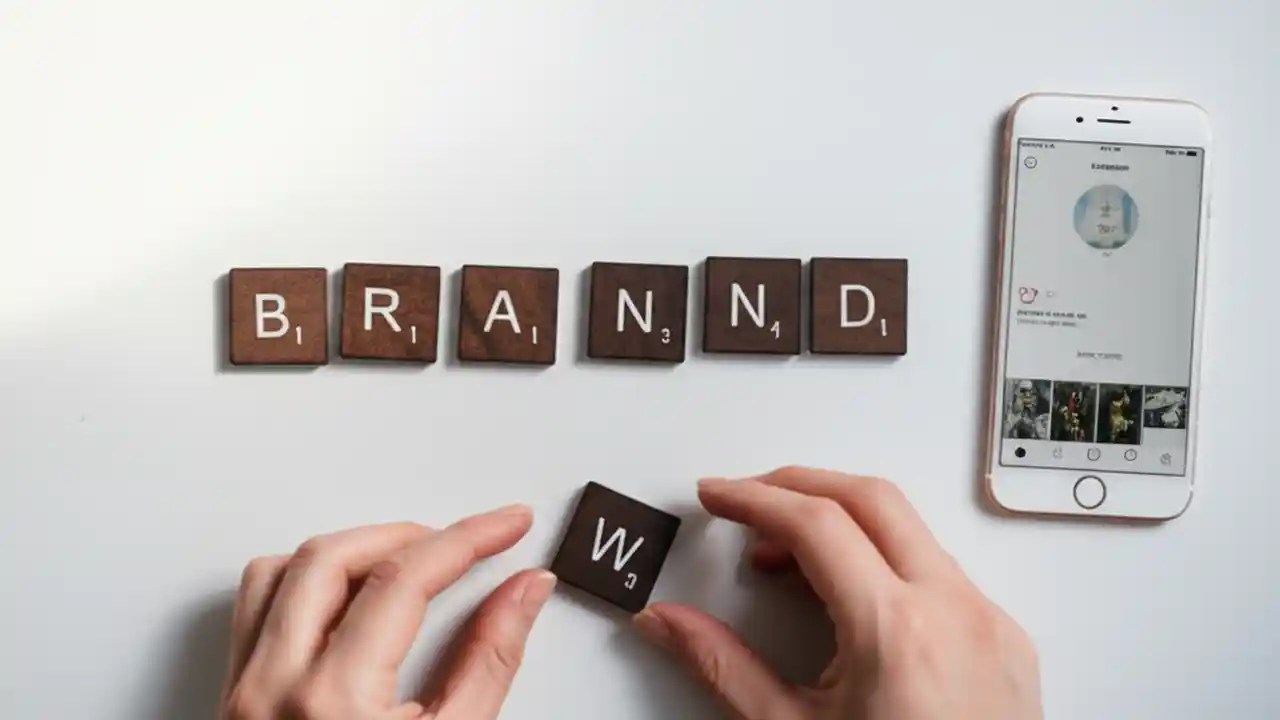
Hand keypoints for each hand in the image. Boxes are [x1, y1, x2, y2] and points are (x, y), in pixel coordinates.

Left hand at [219, 505, 554, 719]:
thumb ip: (489, 661)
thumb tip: (522, 592)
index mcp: (333, 704)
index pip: (404, 580)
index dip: (467, 538)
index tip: (506, 525)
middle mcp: (274, 689)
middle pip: (335, 557)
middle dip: (410, 535)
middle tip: (465, 541)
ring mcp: (244, 693)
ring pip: (283, 571)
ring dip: (350, 550)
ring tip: (405, 559)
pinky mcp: (232, 699)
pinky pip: (256, 606)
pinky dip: (303, 579)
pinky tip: (344, 592)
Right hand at [634, 467, 1041, 719]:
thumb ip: (723, 667)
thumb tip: (668, 623)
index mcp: (896, 631)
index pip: (816, 522)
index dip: (754, 498)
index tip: (718, 497)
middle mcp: (954, 611)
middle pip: (869, 498)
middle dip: (798, 486)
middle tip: (747, 502)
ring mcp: (990, 622)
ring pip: (912, 529)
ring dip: (844, 523)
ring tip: (787, 560)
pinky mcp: (1009, 639)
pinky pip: (942, 571)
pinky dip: (887, 561)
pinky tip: (850, 597)